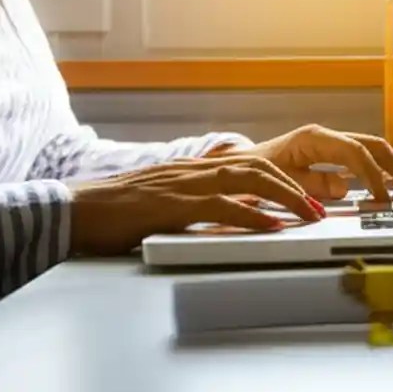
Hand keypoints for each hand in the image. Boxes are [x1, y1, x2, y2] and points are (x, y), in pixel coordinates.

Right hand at [68, 155, 324, 254]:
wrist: (75, 210)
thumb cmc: (112, 213)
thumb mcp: (160, 203)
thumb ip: (190, 204)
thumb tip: (221, 215)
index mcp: (191, 170)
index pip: (247, 163)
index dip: (281, 178)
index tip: (304, 198)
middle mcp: (192, 171)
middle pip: (256, 166)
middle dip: (292, 186)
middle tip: (317, 209)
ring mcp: (184, 185)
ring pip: (247, 179)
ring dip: (284, 197)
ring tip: (307, 216)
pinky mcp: (173, 205)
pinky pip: (222, 206)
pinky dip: (251, 216)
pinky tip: (271, 227)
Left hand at [215, 124, 392, 200]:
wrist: (242, 165)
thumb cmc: (256, 172)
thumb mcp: (279, 181)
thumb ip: (311, 185)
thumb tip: (344, 188)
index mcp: (314, 138)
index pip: (354, 153)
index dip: (373, 175)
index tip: (384, 198)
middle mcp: (327, 137)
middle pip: (373, 146)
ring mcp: (333, 144)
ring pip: (374, 151)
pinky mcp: (334, 155)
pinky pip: (365, 161)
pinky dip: (384, 173)